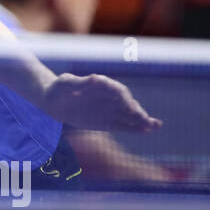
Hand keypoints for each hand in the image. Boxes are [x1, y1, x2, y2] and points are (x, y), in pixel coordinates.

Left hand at [43, 74, 162, 132]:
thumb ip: (80, 83)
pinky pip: (123, 125)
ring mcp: (110, 109)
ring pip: (130, 115)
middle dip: (136, 110)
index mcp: (101, 85)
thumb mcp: (66, 84)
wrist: (53, 101)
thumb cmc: (59, 89)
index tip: (127, 104)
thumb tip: (95, 79)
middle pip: (127, 103)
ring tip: (156, 125)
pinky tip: (147, 131)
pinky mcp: (108, 122)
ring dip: (142, 120)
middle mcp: (110, 97)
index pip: (117, 90)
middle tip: (145, 119)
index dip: (123, 97)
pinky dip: (134, 128)